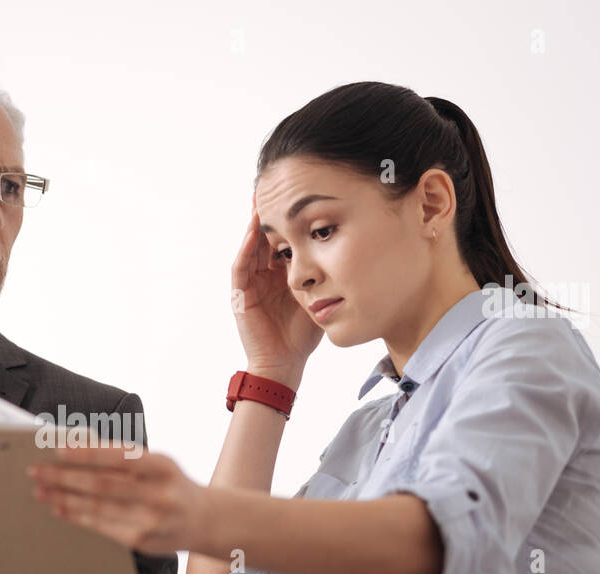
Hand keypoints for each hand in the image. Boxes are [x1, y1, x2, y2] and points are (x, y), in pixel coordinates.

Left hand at [27, 446, 208, 555]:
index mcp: (163, 466)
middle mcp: (159, 494)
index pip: (120, 456)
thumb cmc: (170, 484)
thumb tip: (77, 446)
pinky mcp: (140, 540)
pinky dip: (76, 516)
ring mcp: (150, 520)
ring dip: (63, 499)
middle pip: (103, 485)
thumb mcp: (157, 464)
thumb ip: (122, 457)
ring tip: (40, 490)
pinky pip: (100, 527)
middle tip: (36, 471)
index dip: (88, 452)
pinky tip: (59, 508)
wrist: (203, 520)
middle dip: (64, 477)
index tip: (58, 447)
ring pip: (97, 508)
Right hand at [231, 199, 324, 388]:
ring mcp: (250, 284)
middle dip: (271, 212)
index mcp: (281, 273)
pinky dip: (247, 247)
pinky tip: (254, 229)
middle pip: (265, 236)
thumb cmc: (303, 335)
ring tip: (261, 197)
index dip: (290, 217)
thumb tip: (359, 251)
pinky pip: (241, 266)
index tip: (301, 192)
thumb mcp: (322, 295)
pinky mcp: (240, 295)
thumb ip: (329, 274)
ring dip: (255, 222)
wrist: (285, 365)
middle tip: (277, 183)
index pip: (284, 238)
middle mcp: (264, 274)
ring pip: (251, 245)